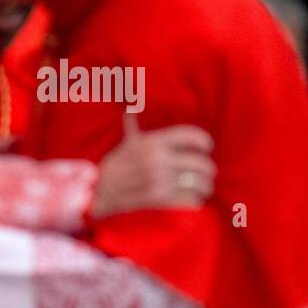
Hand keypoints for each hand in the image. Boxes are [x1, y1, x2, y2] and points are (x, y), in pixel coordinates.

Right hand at [91, 113, 215, 218]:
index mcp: (153, 141)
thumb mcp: (127, 142)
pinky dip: (195, 201)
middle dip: (208, 170)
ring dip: (204, 187)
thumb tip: (130, 107)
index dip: (205, 142)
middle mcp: (158, 158)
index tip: (207, 147)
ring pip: (199, 183)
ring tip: (203, 188)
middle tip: (207, 174)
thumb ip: (134, 125)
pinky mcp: (159, 199)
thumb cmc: (116, 165)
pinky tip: (193, 200)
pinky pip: (190, 200)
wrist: (99, 191)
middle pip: (201, 163)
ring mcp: (159, 179)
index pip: (191, 136)